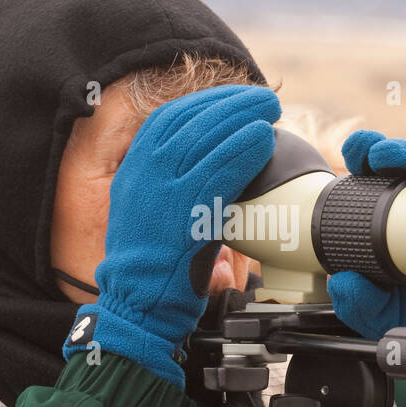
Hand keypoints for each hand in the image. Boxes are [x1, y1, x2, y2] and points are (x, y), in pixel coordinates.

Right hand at [63, 84, 280, 385]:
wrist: (135, 308)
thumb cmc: (153, 272)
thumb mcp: (152, 217)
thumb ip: (177, 190)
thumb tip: (219, 168)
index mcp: (134, 172)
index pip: (170, 118)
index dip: (207, 102)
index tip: (235, 98)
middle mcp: (143, 174)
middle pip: (191, 119)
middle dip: (232, 102)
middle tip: (263, 98)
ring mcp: (161, 191)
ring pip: (206, 137)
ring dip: (243, 117)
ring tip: (270, 110)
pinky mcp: (183, 212)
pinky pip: (218, 170)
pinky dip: (243, 150)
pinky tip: (262, 139)